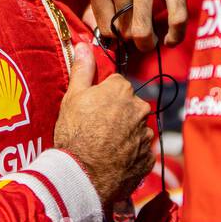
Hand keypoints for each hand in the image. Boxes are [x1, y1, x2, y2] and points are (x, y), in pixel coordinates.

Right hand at [54, 42, 153, 204]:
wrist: (82, 176)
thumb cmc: (75, 134)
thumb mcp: (72, 97)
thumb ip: (82, 69)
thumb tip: (84, 45)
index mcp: (122, 89)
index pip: (115, 85)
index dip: (101, 96)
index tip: (91, 109)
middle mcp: (140, 108)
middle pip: (128, 106)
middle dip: (116, 114)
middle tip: (95, 129)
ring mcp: (146, 134)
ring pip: (135, 129)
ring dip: (124, 135)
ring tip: (103, 148)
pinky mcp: (148, 158)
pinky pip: (139, 152)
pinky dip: (129, 155)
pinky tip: (112, 161)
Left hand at [87, 0, 205, 52]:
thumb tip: (90, 27)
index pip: (104, 27)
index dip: (116, 38)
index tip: (126, 37)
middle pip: (124, 31)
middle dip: (133, 41)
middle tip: (141, 38)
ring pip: (143, 30)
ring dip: (150, 43)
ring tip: (154, 41)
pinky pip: (175, 19)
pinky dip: (175, 35)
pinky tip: (171, 37)